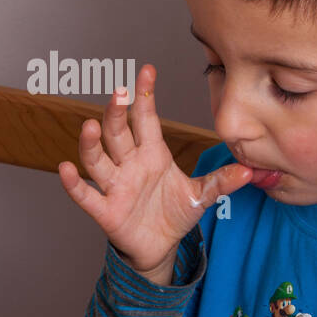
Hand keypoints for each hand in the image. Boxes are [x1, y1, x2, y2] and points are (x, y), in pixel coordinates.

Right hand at [58, 63, 252, 284]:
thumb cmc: (174, 212)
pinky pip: (86, 195)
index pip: (146, 118)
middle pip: (118, 132)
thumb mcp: (201, 195)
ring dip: (92, 142)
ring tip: (91, 125)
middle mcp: (130, 164)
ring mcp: (115, 185)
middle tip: (118, 91)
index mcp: (152, 153)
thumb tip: (250, 170)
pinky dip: (74, 184)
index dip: (145, 95)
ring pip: (98, 158)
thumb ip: (222, 181)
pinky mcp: (106, 210)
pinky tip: (66, 169)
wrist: (160, 246)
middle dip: (117, 112)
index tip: (147, 70)